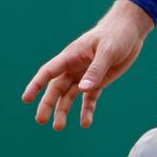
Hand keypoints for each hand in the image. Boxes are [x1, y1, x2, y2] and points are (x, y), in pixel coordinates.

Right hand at [22, 0, 153, 129]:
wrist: (130, 30)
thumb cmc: (116, 34)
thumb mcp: (108, 51)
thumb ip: (96, 70)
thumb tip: (83, 89)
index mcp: (72, 56)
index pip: (49, 71)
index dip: (36, 85)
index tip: (26, 99)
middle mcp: (74, 67)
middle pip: (56, 88)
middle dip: (48, 104)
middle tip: (40, 121)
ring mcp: (85, 75)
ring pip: (69, 95)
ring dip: (63, 110)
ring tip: (58, 127)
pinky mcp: (98, 81)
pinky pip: (89, 98)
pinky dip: (86, 110)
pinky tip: (85, 123)